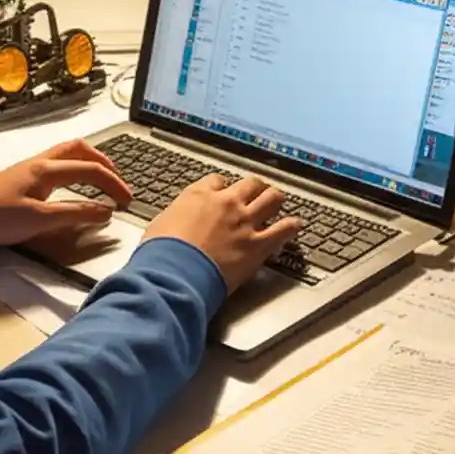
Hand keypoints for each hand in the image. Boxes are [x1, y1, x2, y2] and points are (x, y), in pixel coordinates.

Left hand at [0, 140, 132, 246]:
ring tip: (102, 179)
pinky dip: (75, 168)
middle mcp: (40, 163)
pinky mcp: (22, 177)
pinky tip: (74, 184)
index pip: (91, 170)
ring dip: (89, 162)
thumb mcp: (40, 220)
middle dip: (105, 162)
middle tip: (118, 181)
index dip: (114, 184)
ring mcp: (30, 168)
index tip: (127, 201)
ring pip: (68, 153)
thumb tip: (106, 211)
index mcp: (47, 170)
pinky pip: (57, 163)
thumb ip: (75, 214)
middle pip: (80, 149)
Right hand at [143, 175, 302, 292]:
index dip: (222, 187)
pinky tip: (296, 225)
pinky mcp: (257, 245)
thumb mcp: (159, 225)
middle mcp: (226, 203)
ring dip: (275, 200)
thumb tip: (172, 224)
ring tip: (277, 202)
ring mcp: (245, 222)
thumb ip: (174, 219)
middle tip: (255, 193)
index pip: (217, 181)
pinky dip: (291, 226)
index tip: (222, 193)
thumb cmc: (161, 251)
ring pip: (271, 199)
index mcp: (199, 195)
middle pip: (250, 184)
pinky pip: (283, 230)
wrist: (175, 271)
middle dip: (253, 188)